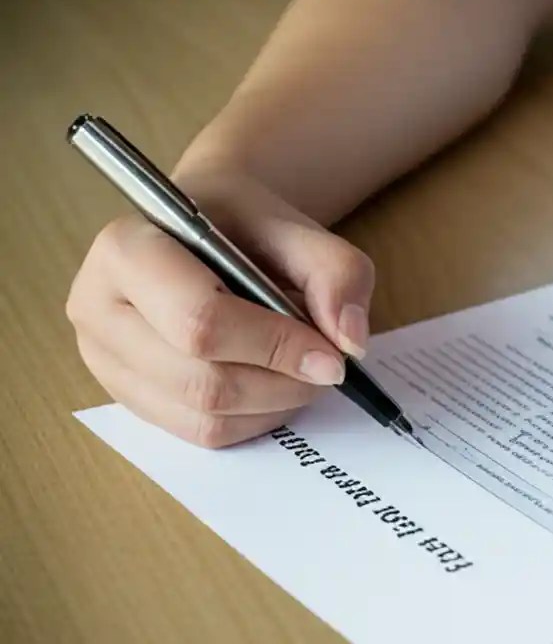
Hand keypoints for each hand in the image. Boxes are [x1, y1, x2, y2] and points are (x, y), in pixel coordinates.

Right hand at [66, 168, 374, 447]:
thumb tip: (349, 342)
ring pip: (201, 416)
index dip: (275, 346)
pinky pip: (198, 433)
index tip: (332, 356)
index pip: (199, 321)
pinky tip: (274, 385)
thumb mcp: (298, 228)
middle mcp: (98, 307)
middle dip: (281, 383)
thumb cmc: (245, 226)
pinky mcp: (125, 395)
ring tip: (301, 369)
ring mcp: (103, 359)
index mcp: (127, 249)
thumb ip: (335, 272)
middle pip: (200, 380)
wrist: (208, 230)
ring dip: (273, 405)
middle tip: (327, 367)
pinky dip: (254, 419)